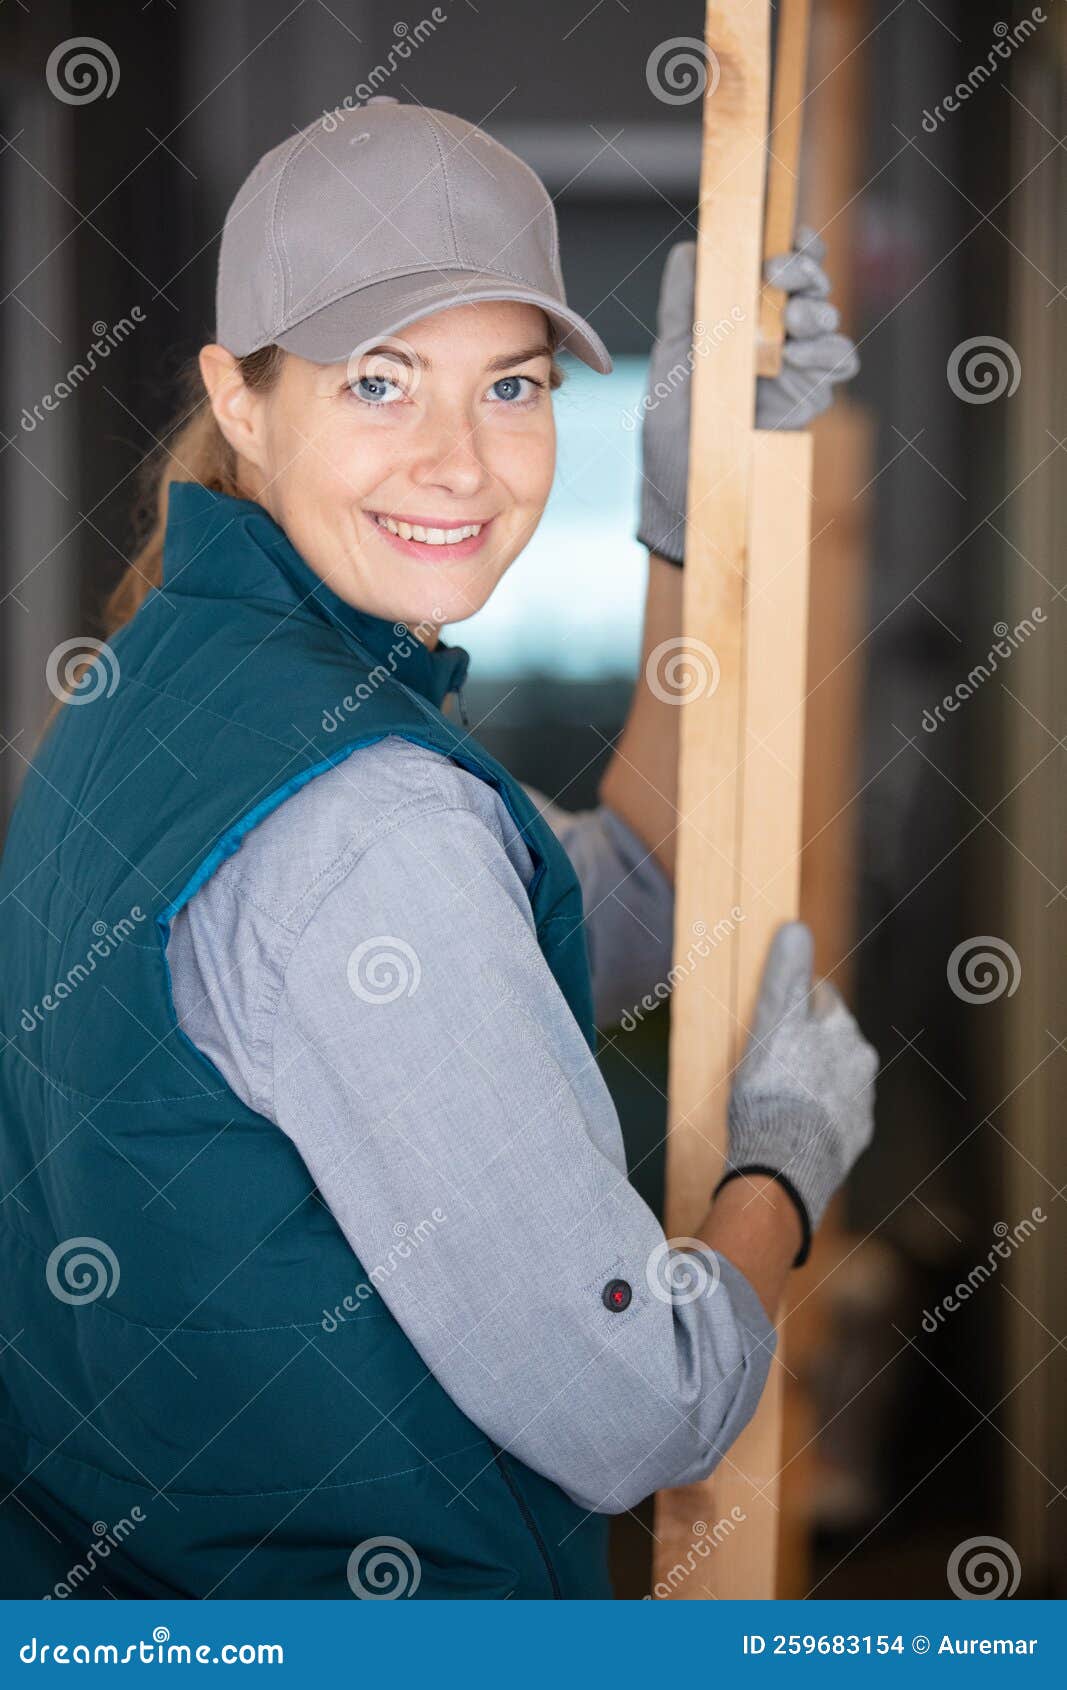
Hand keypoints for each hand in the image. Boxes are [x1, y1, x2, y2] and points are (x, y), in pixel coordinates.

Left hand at [635, 230, 858, 566]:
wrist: (681, 486)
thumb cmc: (673, 422)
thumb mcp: (670, 357)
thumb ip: (682, 304)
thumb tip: (690, 250)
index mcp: (744, 313)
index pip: (778, 264)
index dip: (790, 242)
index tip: (783, 231)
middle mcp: (776, 332)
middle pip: (810, 283)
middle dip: (802, 268)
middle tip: (778, 272)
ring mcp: (797, 364)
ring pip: (827, 318)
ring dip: (814, 309)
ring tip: (789, 320)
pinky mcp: (811, 396)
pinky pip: (839, 362)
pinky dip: (827, 351)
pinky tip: (797, 355)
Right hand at [715, 920, 877, 1266]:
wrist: (786, 1164)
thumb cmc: (774, 1087)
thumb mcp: (772, 1023)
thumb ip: (786, 975)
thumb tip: (796, 927)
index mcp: (841, 1029)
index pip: (821, 998)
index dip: (796, 998)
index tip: (775, 1007)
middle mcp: (860, 1062)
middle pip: (832, 1038)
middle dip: (809, 1039)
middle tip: (772, 1051)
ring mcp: (859, 1103)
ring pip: (835, 1077)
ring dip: (814, 1077)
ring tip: (781, 1091)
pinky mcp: (853, 1139)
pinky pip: (834, 1116)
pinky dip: (817, 1114)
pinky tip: (794, 1123)